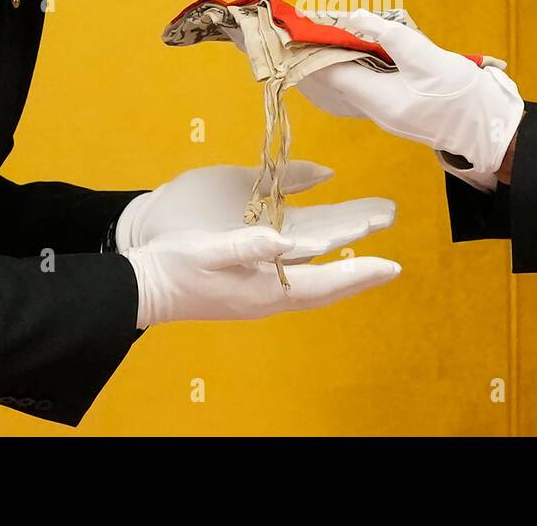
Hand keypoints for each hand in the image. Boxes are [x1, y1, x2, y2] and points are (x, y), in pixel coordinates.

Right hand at [117, 162, 399, 327]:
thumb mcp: (209, 250)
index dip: (359, 275)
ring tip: (366, 256)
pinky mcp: (251, 287)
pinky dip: (319, 271)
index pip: (325, 283)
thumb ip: (246, 245)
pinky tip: (322, 257)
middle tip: (391, 264)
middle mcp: (270, 296)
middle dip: (360, 272)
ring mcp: (261, 294)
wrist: (145, 287)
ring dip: (343, 269)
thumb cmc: (176, 267)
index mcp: (266, 290)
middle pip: (327, 286)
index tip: (392, 266)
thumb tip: (284, 241)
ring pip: (315, 283)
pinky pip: (298, 280)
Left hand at [295, 10, 523, 183]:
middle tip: (305, 27)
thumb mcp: (427, 57)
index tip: (297, 30)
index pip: (330, 75)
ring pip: (349, 86)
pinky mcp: (398, 111)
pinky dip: (353, 70)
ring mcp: (387, 114)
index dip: (311, 53)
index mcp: (378, 100)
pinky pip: (364, 89)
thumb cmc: (462, 96)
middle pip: (335, 82)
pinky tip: (354, 54)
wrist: (491, 128)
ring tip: (323, 36)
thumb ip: (390, 35)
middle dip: (319, 55)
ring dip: (336, 62)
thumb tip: (355, 17)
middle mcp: (376, 111)